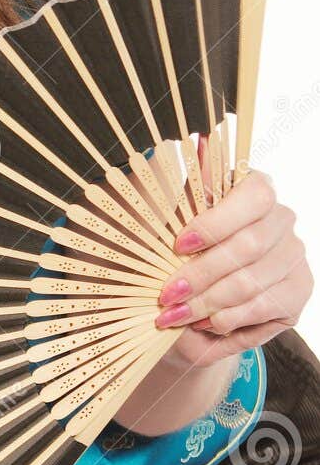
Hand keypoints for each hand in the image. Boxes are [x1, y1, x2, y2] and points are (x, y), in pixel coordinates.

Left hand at [154, 135, 312, 366]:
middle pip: (248, 247)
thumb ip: (193, 187)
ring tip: (174, 316)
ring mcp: (295, 258)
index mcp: (258, 192)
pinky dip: (226, 320)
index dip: (216, 222)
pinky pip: (262, 309)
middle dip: (201, 274)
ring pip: (252, 283)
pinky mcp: (297, 294)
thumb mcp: (179, 220)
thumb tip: (202, 140)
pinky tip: (203, 323)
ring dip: (207, 303)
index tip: (178, 246)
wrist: (197, 304)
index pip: (253, 197)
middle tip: (166, 295)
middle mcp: (284, 221)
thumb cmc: (186, 255)